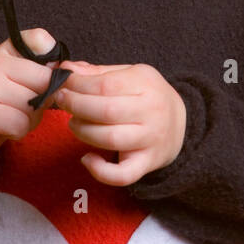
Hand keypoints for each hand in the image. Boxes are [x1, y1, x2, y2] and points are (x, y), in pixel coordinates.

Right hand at [0, 28, 58, 169]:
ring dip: (29, 120)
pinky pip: (20, 123)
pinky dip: (18, 132)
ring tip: (10, 117)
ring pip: (33, 105)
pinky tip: (3, 129)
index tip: (35, 82)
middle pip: (44, 80)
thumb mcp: (19, 79)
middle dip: (42, 101)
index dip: (50, 68)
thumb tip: (68, 69)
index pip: (42, 43)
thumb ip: (43, 67)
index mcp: (4, 51)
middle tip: (22, 107)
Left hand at [54, 60, 186, 185]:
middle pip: (106, 111)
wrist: (181, 124)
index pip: (105, 84)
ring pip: (110, 139)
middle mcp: (151, 112)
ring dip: (82, 131)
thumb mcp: (129, 75)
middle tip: (62, 101)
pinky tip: (87, 159)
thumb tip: (66, 68)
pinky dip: (100, 171)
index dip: (77, 85)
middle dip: (76, 105)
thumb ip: (97, 72)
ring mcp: (150, 140)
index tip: (63, 84)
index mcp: (146, 84)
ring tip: (74, 123)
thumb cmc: (147, 96)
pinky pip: (122, 175)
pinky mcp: (146, 164)